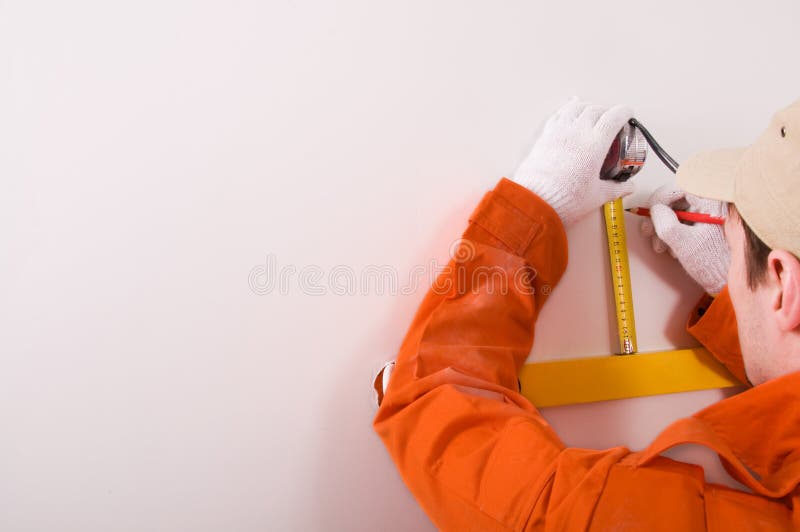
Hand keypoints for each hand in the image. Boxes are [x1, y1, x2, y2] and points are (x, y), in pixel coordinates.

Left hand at [512, 97, 635, 225]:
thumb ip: (615, 189)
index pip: (613, 117)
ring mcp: (559, 132)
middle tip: (611, 119)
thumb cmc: (564, 199)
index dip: (623, 112)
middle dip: (607, 110)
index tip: (627, 114)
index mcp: (594, 145)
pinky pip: (558, 114)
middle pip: (595, 109)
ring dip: (587, 106)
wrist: (535, 201)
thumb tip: (627, 188)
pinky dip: (567, 109)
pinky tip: (568, 111)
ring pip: (575, 107)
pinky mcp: (545, 136)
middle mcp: (577, 133)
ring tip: (592, 112)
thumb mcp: (596, 196)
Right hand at [641, 185, 729, 294]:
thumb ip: (665, 223)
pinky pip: (681, 220)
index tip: (652, 212)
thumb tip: (655, 209)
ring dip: (662, 227)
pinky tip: (670, 247)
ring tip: (660, 245)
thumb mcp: (684, 243)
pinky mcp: (703, 223)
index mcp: (711, 202)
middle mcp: (710, 203)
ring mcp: (707, 213)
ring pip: (676, 210)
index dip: (661, 198)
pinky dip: (671, 232)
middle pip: (676, 199)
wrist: (725, 279)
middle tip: (649, 230)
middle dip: (658, 217)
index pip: (680, 186)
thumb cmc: (712, 263)